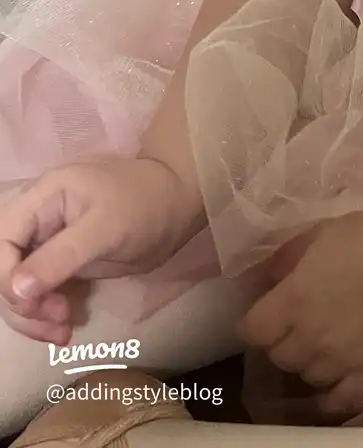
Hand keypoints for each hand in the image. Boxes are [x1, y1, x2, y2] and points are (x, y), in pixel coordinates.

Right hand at [0, 158, 199, 343]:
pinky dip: (45, 316)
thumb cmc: (144, 206)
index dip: (6, 276)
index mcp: (41, 198)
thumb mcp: (105, 229)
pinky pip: (38, 294)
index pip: (2, 241)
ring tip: (63, 332)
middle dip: (21, 302)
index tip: (31, 304)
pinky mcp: (61, 265)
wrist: (177, 207)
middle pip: (5, 268)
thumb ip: (60, 257)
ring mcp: (48, 244)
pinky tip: (65, 329)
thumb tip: (16, 290)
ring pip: (19, 287)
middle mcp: (37, 220)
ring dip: (32, 316)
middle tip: (56, 320)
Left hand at [239, 203, 362, 419]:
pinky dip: (329, 395)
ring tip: (314, 342)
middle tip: (289, 324)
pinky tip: (326, 387)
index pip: (252, 331)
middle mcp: (310, 333)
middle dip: (278, 340)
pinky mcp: (362, 361)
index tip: (258, 314)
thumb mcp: (309, 237)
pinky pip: (338, 396)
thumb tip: (266, 283)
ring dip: (303, 359)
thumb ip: (282, 263)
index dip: (251, 323)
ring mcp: (337, 352)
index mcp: (292, 300)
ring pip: (304, 374)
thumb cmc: (353, 235)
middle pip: (277, 355)